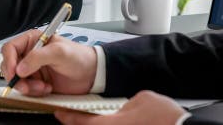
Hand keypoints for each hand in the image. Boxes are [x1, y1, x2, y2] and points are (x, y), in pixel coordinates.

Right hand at [0, 30, 97, 95]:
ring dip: (27, 87)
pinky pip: (26, 90)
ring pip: (16, 80)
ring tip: (43, 86)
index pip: (10, 48)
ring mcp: (32, 69)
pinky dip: (34, 92)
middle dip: (16, 78)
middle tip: (26, 85)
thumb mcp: (59, 52)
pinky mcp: (36, 82)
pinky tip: (47, 88)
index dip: (9, 60)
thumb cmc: (78, 57)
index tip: (15, 72)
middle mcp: (30, 54)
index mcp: (33, 40)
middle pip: (9, 66)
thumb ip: (38, 57)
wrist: (91, 74)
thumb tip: (20, 68)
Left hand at [54, 91, 186, 124]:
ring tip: (93, 119)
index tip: (59, 113)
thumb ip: (125, 105)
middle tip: (73, 117)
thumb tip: (122, 109)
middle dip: (80, 124)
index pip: (81, 123)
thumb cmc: (163, 117)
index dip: (68, 117)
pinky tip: (114, 122)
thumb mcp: (140, 100)